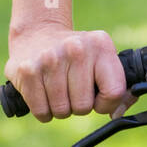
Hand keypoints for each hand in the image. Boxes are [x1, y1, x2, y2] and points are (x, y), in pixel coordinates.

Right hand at [5, 22, 130, 122]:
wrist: (38, 33)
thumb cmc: (77, 56)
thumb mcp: (102, 59)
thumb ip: (119, 88)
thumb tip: (117, 114)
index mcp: (100, 45)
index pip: (113, 91)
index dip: (106, 104)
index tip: (98, 98)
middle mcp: (76, 49)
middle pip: (84, 106)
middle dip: (79, 106)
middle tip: (73, 90)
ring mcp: (50, 59)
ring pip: (62, 111)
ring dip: (60, 109)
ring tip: (58, 89)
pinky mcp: (27, 71)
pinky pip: (41, 111)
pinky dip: (44, 111)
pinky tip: (44, 93)